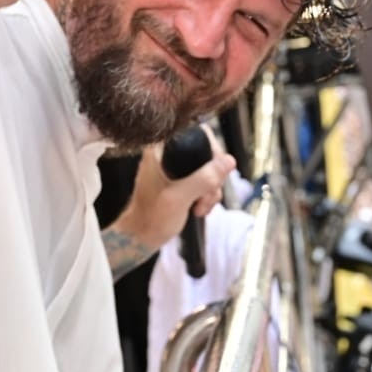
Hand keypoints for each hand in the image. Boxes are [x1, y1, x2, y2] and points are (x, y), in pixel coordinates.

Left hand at [113, 136, 236, 254]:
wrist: (141, 238)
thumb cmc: (152, 218)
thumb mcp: (180, 197)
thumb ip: (204, 178)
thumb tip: (230, 160)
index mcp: (160, 149)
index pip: (198, 133)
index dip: (212, 152)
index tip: (214, 175)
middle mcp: (168, 153)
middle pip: (207, 153)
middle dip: (212, 178)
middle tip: (204, 197)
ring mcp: (175, 167)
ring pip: (209, 169)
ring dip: (210, 190)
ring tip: (199, 207)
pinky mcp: (180, 180)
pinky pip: (204, 181)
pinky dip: (206, 195)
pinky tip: (198, 208)